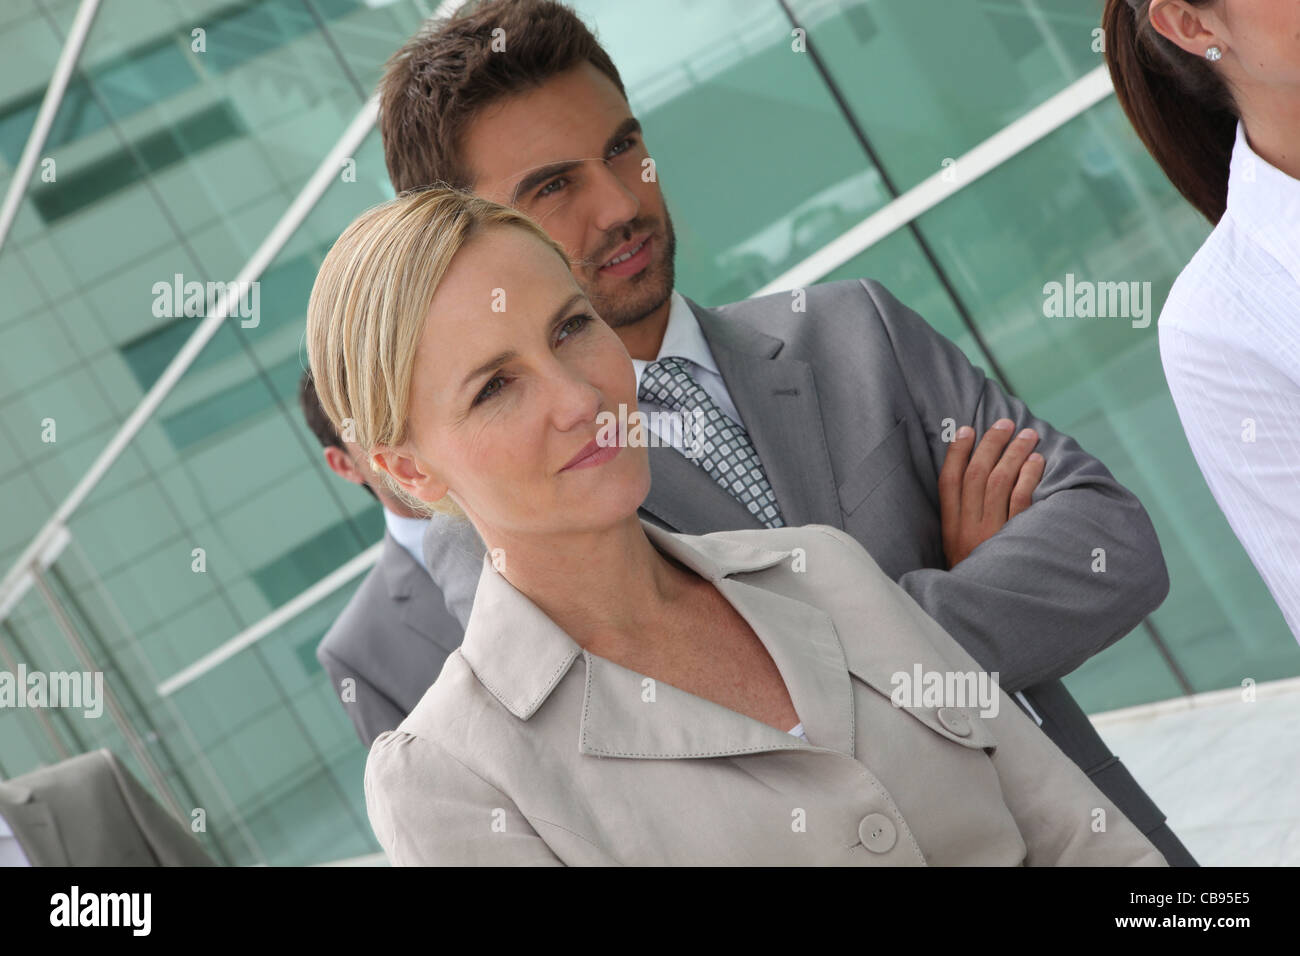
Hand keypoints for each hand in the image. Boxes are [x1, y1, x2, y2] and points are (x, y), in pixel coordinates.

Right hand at [939, 418, 1043, 568]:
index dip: (956, 453)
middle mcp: (968, 529)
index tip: (966, 430)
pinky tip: (1036, 462)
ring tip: (1026, 435)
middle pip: (977, 475)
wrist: (983, 615)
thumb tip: (973, 486)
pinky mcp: (1016, 542)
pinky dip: (1029, 478)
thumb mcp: (957, 555)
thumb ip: (962, 524)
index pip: (949, 482)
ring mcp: (992, 535)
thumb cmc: (975, 581)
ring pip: (1000, 483)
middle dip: (990, 445)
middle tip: (1003, 424)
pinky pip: (1022, 502)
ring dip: (1013, 454)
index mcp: (950, 530)